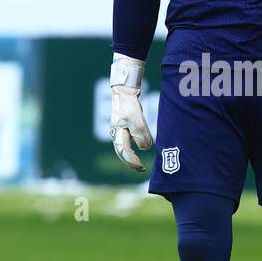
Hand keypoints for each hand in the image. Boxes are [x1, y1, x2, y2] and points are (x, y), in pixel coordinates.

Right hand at [109, 53, 152, 170]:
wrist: (124, 91)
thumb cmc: (128, 104)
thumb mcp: (136, 118)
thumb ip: (140, 133)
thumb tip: (145, 148)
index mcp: (117, 133)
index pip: (124, 152)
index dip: (132, 161)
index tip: (141, 167)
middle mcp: (116, 134)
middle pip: (122, 153)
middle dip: (130, 162)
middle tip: (141, 168)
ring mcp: (118, 131)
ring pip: (123, 148)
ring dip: (131, 157)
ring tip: (139, 163)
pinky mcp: (123, 127)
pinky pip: (126, 142)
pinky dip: (132, 148)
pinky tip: (139, 148)